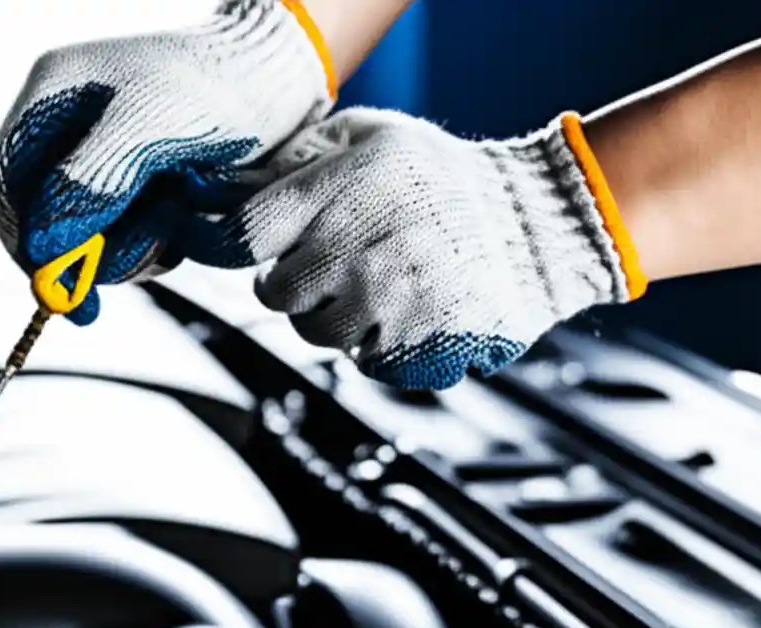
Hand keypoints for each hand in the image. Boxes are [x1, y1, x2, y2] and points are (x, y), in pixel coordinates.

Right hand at [0, 0, 333, 323]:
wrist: (282, 80)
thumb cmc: (218, 87)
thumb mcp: (149, 128)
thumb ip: (88, 183)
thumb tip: (39, 248)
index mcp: (48, 100)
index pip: (2, 187)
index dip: (24, 246)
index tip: (63, 296)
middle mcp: (66, 134)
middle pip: (42, 223)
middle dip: (90, 252)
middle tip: (144, 257)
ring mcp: (101, 165)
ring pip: (88, 241)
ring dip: (132, 248)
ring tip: (179, 216)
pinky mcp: (137, 190)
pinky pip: (126, 239)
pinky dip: (156, 242)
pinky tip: (188, 217)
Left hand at [215, 108, 646, 388]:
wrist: (537, 226)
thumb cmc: (444, 175)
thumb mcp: (374, 135)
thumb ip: (304, 157)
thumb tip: (233, 184)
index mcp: (338, 190)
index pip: (243, 235)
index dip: (222, 245)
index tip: (229, 247)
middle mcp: (353, 249)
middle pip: (274, 293)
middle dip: (290, 281)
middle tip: (325, 264)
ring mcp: (383, 304)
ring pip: (315, 333)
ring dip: (332, 315)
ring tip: (374, 284)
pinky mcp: (412, 348)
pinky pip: (363, 359)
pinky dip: (377, 342)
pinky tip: (407, 309)